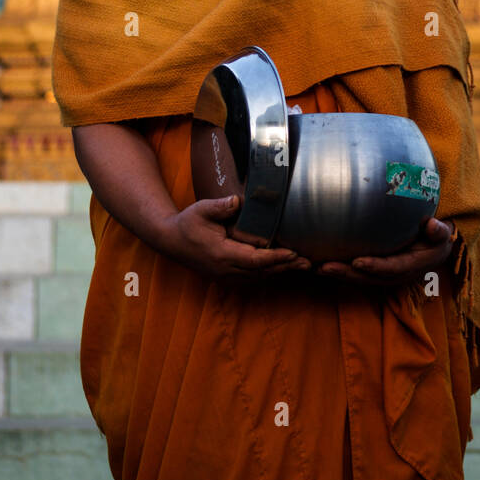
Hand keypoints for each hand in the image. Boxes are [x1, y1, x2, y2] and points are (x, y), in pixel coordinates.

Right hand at [161, 195, 310, 279]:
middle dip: (285, 267)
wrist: (171, 241)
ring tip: (300, 266)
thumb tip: (238, 201)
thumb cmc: (188, 223)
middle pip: (261, 272)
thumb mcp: (201, 210)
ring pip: (258, 278)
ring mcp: (225, 276)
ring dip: (279, 272)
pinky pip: (251, 279)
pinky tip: (280, 268)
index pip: (255, 259)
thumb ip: (220, 206)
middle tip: (308, 263)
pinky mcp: (225, 278)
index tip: (293, 253)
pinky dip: (268, 274)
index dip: (276, 258)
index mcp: (222, 254)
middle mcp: (226, 270)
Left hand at [317, 217, 455, 287]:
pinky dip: (339, 270)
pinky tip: (319, 263)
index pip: (391, 268)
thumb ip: (438, 231)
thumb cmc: (435, 237)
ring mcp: (383, 275)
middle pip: (368, 277)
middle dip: (346, 274)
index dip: (375, 267)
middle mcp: (395, 275)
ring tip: (316, 267)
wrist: (434, 249)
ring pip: (359, 278)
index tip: (358, 262)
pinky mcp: (374, 272)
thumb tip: (432, 225)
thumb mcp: (441, 234)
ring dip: (338, 274)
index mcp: (412, 266)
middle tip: (324, 267)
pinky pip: (356, 273)